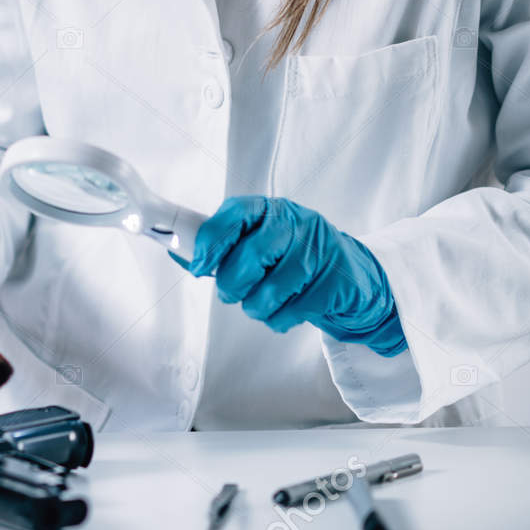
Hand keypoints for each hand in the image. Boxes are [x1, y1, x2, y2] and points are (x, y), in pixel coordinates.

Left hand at [181, 196, 406, 355]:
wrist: (353, 277)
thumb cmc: (296, 258)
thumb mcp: (261, 241)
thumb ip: (221, 245)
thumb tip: (176, 250)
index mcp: (271, 210)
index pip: (234, 214)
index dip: (210, 243)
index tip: (199, 266)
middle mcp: (296, 224)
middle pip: (248, 258)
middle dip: (232, 285)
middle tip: (233, 291)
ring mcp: (318, 253)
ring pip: (267, 293)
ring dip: (256, 307)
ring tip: (264, 301)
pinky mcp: (333, 283)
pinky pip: (289, 313)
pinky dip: (280, 319)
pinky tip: (288, 308)